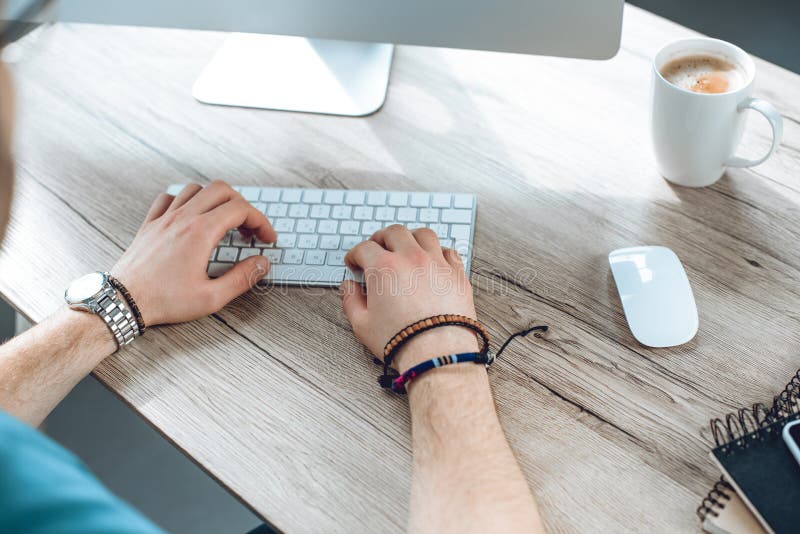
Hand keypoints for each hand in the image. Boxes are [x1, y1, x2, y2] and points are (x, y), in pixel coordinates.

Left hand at [111, 181, 276, 325]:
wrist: (123, 302)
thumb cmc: (164, 301)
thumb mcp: (212, 297)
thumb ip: (242, 278)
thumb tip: (261, 263)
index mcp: (200, 233)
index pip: (240, 209)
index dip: (260, 221)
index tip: (266, 237)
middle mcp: (183, 218)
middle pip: (221, 190)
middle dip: (242, 205)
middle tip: (248, 228)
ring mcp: (164, 219)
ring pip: (196, 189)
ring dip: (215, 200)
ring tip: (223, 221)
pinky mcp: (150, 225)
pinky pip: (169, 198)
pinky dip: (185, 200)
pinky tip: (191, 216)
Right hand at [340, 224, 477, 372]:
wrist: (438, 354)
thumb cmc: (402, 342)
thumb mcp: (362, 324)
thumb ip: (351, 301)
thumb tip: (348, 288)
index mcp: (384, 267)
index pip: (365, 248)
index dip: (355, 254)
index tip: (355, 262)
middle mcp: (411, 258)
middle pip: (394, 233)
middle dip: (381, 238)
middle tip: (376, 248)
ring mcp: (437, 263)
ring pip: (424, 234)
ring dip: (411, 237)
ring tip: (406, 246)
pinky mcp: (457, 275)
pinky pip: (448, 251)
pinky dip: (438, 251)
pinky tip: (433, 259)